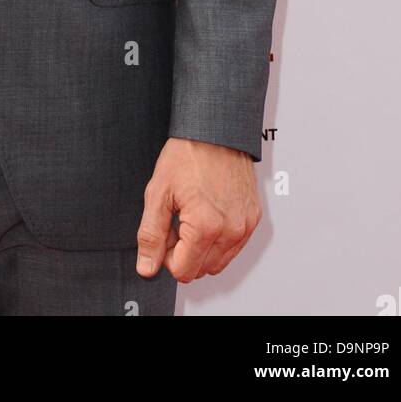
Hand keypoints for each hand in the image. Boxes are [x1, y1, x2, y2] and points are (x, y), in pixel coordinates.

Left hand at [136, 137, 261, 281]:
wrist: (216, 130)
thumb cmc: (189, 153)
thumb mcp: (158, 192)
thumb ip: (151, 234)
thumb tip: (147, 266)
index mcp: (206, 227)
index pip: (183, 271)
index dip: (167, 256)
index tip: (165, 233)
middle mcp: (231, 230)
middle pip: (202, 269)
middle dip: (184, 252)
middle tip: (177, 221)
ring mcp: (245, 226)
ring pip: (219, 262)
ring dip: (202, 248)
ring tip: (192, 216)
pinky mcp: (253, 218)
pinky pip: (234, 246)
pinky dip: (219, 239)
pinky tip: (208, 213)